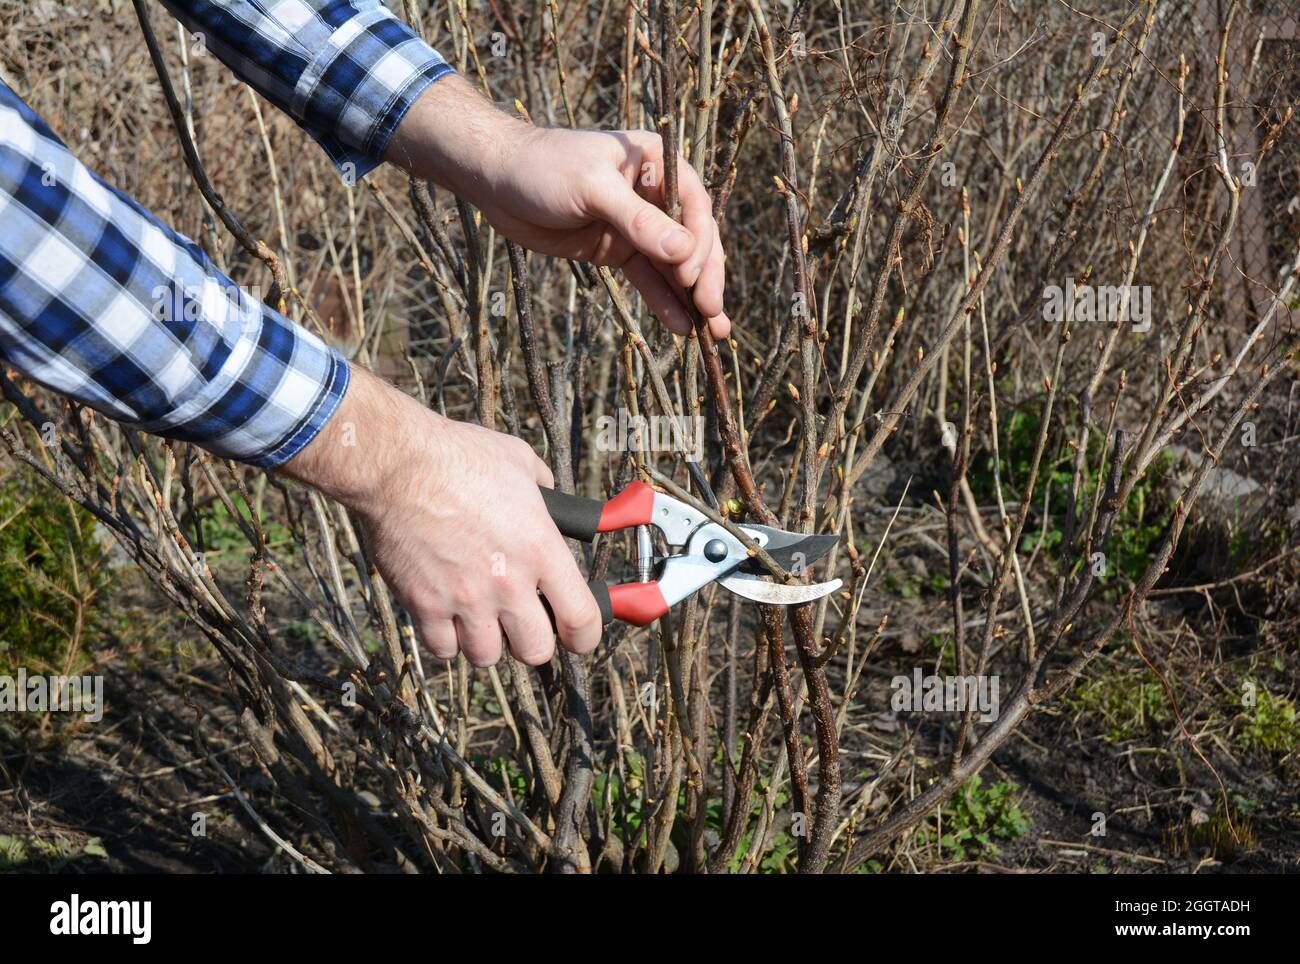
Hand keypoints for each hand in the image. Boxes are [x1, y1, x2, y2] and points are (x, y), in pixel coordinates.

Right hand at [281, 364, 601, 665]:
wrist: (399, 465)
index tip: (579, 635)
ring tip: (480, 615)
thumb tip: (554, 502)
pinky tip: (447, 615)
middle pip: (535, 650)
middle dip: (532, 639)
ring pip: (487, 656)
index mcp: (541, 549)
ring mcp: (464, 598)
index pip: (581, 619)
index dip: (585, 635)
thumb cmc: (459, 457)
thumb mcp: (521, 463)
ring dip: (487, 640)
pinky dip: (446, 639)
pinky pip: (443, 649)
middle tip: (522, 621)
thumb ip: (546, 492)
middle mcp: (507, 582)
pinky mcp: (424, 605)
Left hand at [385, 74, 728, 338]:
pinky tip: (682, 327)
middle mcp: (654, 194)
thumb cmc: (543, 167)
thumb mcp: (592, 188)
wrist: (495, 179)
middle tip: (713, 315)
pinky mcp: (617, 250)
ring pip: (673, 266)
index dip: (700, 246)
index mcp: (658, 164)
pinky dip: (664, 302)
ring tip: (714, 335)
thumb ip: (637, 221)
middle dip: (705, 279)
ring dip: (692, 298)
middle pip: (692, 241)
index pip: (694, 208)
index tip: (692, 279)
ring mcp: (636, 226)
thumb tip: (684, 251)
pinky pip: (648, 279)